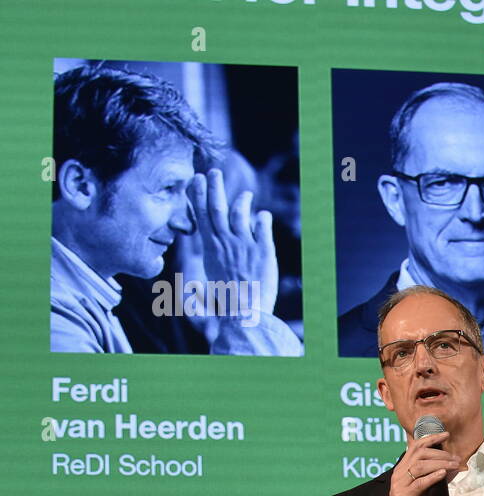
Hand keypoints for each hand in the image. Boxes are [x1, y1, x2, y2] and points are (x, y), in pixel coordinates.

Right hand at [189, 168, 277, 319]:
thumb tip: (196, 262)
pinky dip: (263, 218)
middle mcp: (226, 243)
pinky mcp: (265, 251)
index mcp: (211, 248)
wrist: (244, 313)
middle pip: (218, 209)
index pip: (203, 216)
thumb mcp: (212, 277)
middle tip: (213, 171)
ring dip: (241, 200)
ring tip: (244, 194)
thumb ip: (210, 260)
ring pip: (241, 214)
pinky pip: (263, 228)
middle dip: (214, 187)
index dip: (199, 196)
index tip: (196, 179)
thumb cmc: (228, 301)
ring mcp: (245, 245)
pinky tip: (264, 214)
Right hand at [380, 431, 462, 495]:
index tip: (445, 435)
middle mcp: (399, 474)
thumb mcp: (428, 493)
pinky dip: (432, 477)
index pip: (415, 447)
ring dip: (439, 463)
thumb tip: (454, 469)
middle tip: (456, 458)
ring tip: (454, 465)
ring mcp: (399, 485)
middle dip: (440, 453)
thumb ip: (437, 480)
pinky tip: (442, 474)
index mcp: (402, 470)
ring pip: (419, 466)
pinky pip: (419, 483)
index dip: (430, 438)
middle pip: (419, 454)